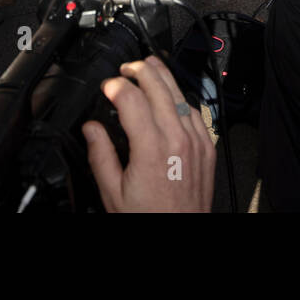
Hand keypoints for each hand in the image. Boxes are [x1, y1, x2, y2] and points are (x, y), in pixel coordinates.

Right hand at [83, 57, 215, 212]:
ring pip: (180, 94)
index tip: (106, 86)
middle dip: (140, 70)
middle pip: (159, 87)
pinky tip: (171, 94)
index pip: (132, 99)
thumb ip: (100, 156)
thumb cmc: (149, 217)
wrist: (181, 233)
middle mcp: (176, 139)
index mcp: (150, 148)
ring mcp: (196, 140)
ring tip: (149, 66)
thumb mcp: (113, 192)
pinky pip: (196, 111)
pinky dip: (181, 97)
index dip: (115, 86)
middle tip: (126, 68)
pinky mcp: (207, 146)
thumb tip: (91, 129)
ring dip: (163, 76)